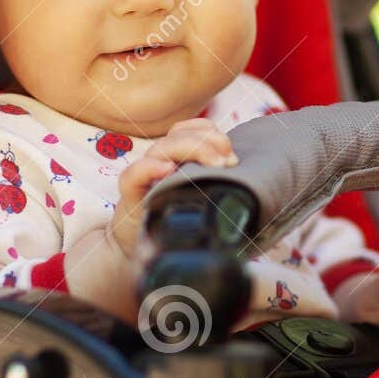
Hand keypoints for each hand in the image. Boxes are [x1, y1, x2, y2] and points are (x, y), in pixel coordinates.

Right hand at [110, 118, 236, 252]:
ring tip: (214, 166)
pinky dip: (150, 168)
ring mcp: (145, 177)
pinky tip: (167, 170)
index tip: (232, 157)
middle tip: (229, 163)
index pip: (194, 129)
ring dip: (190, 149)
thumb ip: (221, 187)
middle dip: (209, 142)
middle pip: (180, 134)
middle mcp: (160, 161)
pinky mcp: (130, 194)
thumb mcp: (205, 202)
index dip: (213, 134)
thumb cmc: (178, 224)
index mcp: (179, 158)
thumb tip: (248, 183)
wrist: (140, 249)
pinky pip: (133, 175)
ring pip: (161, 147)